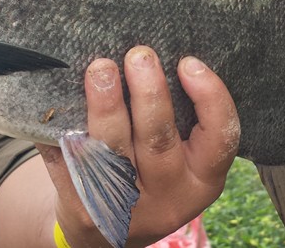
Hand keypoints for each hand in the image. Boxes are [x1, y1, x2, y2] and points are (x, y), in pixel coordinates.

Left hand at [40, 46, 239, 246]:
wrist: (108, 233)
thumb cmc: (149, 173)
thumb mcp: (181, 158)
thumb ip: (178, 118)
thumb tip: (154, 55)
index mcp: (203, 179)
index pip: (221, 137)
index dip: (210, 98)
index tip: (188, 63)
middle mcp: (169, 196)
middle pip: (159, 141)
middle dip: (149, 94)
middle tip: (139, 55)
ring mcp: (126, 207)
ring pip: (112, 152)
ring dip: (106, 107)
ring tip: (100, 69)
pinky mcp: (85, 208)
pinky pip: (73, 162)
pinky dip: (67, 129)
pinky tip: (63, 100)